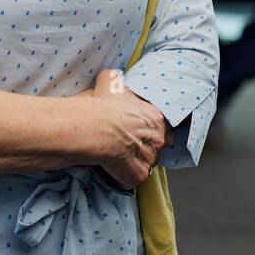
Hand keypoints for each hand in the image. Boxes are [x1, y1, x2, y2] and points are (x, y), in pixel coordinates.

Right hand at [89, 69, 169, 189]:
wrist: (93, 128)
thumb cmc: (103, 104)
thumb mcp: (111, 81)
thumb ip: (116, 78)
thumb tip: (113, 76)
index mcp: (156, 118)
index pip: (161, 126)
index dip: (148, 129)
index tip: (136, 130)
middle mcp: (158, 140)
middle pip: (157, 147)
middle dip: (146, 147)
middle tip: (128, 144)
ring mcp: (149, 160)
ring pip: (146, 164)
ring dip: (135, 162)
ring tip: (118, 158)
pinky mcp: (137, 176)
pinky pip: (132, 179)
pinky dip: (123, 177)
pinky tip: (112, 170)